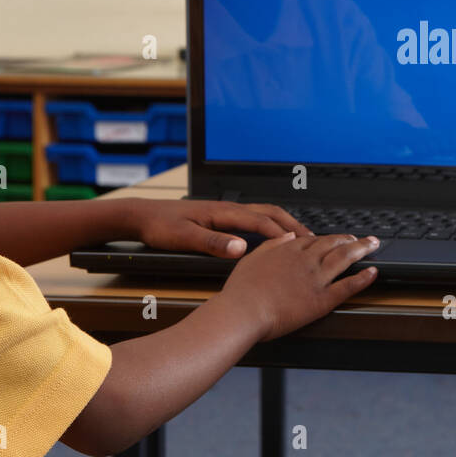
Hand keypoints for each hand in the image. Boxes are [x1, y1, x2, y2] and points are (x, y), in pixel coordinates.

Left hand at [125, 198, 313, 257]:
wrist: (142, 215)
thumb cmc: (160, 227)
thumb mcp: (184, 238)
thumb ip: (213, 243)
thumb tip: (241, 248)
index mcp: (223, 212)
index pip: (261, 221)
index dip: (283, 234)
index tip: (302, 246)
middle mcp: (228, 208)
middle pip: (269, 212)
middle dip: (293, 225)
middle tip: (313, 240)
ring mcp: (225, 211)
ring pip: (263, 213)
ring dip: (284, 223)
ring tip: (301, 237)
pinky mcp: (221, 216)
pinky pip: (253, 218)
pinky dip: (270, 225)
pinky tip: (272, 238)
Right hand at [221, 233, 379, 340]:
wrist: (243, 312)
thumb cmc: (242, 291)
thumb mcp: (253, 258)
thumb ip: (272, 245)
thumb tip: (287, 236)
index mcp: (288, 251)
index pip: (313, 239)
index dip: (326, 239)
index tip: (333, 240)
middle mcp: (305, 261)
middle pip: (333, 244)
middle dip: (349, 239)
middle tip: (360, 238)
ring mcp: (315, 279)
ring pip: (344, 258)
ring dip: (361, 249)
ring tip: (372, 245)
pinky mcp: (322, 300)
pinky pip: (347, 286)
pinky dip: (363, 278)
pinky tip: (373, 272)